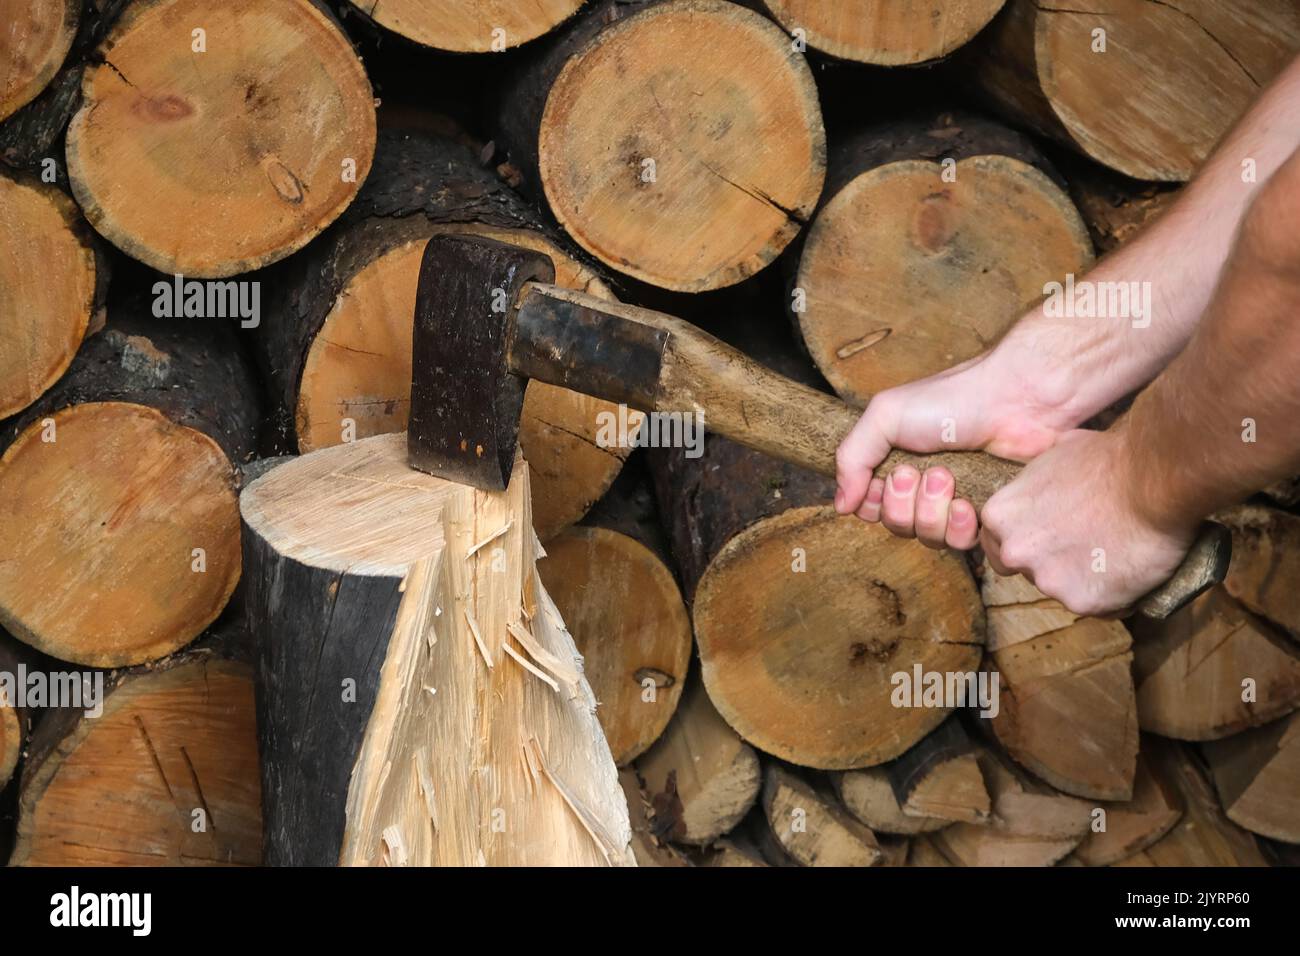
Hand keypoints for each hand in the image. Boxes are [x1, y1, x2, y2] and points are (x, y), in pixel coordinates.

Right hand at [834, 351, 1080, 548]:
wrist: (1018, 401)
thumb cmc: (954, 399)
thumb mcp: (885, 415)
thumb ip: (851, 458)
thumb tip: (840, 506)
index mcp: (897, 463)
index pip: (869, 507)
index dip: (874, 501)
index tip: (887, 477)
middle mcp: (924, 487)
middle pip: (897, 526)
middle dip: (905, 502)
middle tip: (922, 471)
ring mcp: (956, 503)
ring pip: (928, 538)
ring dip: (933, 511)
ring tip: (949, 478)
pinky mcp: (987, 517)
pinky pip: (963, 546)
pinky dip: (961, 527)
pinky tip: (969, 502)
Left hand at [980, 427, 1196, 615]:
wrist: (1152, 479)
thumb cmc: (1108, 459)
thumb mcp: (1054, 457)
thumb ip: (1036, 483)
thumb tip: (1046, 484)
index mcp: (1000, 517)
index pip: (998, 545)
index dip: (1027, 544)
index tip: (1051, 541)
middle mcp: (1015, 552)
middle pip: (1028, 571)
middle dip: (1052, 565)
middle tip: (1088, 547)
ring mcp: (1047, 580)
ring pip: (1063, 590)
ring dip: (1086, 579)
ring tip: (1118, 552)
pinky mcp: (1083, 601)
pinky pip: (1100, 606)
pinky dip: (1116, 595)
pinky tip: (1134, 570)